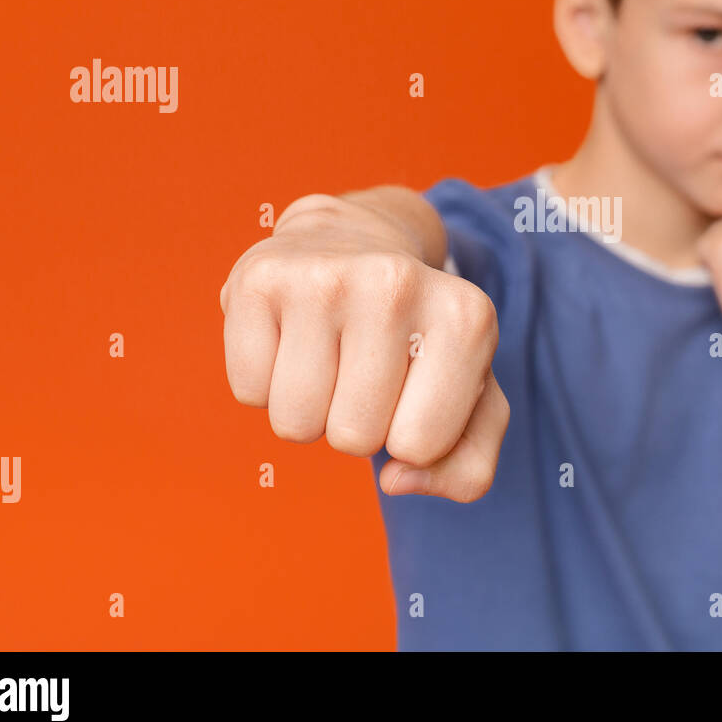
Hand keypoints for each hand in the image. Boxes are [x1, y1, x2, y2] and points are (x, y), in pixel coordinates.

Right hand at [219, 198, 509, 501]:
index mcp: (467, 317)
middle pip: (354, 438)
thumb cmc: (417, 340)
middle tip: (365, 370)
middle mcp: (398, 284)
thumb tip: (395, 479)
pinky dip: (266, 382)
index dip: (411, 438)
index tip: (414, 388)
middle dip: (357, 424)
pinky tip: (292, 337)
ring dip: (310, 410)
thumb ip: (467, 468)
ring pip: (295, 424)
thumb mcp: (472, 400)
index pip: (421, 445)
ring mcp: (325, 276)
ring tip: (330, 355)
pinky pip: (249, 391)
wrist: (352, 241)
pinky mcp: (259, 279)